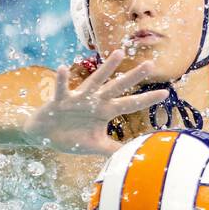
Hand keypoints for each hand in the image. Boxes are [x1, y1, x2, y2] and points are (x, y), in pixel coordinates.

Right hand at [22, 51, 167, 154]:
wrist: (42, 135)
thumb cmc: (70, 137)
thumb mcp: (94, 146)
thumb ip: (113, 149)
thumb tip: (132, 156)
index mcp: (105, 111)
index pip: (130, 104)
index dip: (147, 99)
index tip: (166, 93)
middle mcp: (95, 101)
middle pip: (118, 87)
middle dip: (133, 77)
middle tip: (151, 64)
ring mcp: (78, 99)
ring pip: (95, 81)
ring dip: (107, 68)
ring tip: (119, 53)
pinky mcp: (59, 101)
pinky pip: (61, 89)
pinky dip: (62, 80)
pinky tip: (63, 68)